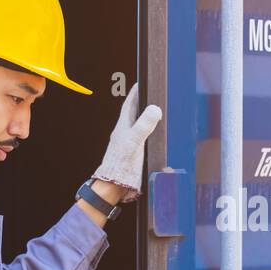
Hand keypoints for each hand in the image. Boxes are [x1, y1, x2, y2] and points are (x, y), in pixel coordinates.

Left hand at [92, 83, 160, 202]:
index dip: (135, 93)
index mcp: (123, 127)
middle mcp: (125, 134)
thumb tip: (154, 109)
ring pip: (138, 127)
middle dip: (141, 104)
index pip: (129, 105)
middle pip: (133, 114)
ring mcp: (128, 144)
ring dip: (145, 120)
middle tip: (151, 95)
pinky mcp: (133, 155)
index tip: (141, 83)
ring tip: (155, 113)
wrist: (114, 185)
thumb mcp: (134, 141)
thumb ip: (144, 125)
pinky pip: (143, 139)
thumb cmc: (121, 164)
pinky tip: (155, 138)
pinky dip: (149, 134)